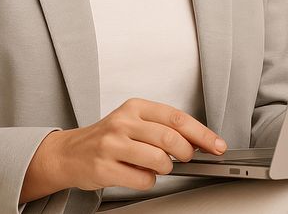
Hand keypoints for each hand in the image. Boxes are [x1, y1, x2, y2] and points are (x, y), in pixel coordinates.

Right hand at [53, 97, 227, 191]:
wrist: (70, 153)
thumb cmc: (108, 137)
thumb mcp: (134, 121)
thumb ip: (163, 127)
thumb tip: (199, 141)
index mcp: (135, 107)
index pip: (177, 118)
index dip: (202, 134)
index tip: (216, 145)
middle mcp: (123, 122)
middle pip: (170, 138)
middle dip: (186, 153)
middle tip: (186, 158)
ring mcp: (112, 145)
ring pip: (159, 160)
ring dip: (166, 168)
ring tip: (157, 165)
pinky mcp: (104, 167)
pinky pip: (142, 179)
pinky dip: (148, 180)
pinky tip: (138, 173)